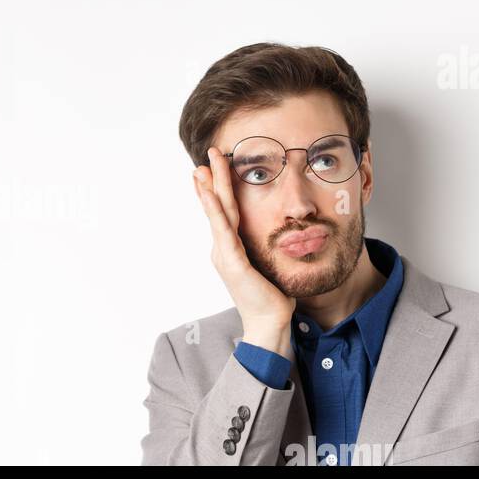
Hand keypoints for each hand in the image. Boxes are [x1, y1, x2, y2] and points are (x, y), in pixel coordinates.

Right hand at [193, 147, 296, 360]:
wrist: (270, 323)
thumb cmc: (272, 297)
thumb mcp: (267, 264)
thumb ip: (263, 248)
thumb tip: (275, 234)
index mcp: (230, 249)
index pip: (223, 213)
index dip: (215, 191)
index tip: (209, 170)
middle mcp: (223, 250)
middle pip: (217, 208)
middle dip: (211, 180)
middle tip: (206, 156)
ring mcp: (225, 256)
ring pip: (217, 215)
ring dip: (210, 188)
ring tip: (203, 168)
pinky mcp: (233, 263)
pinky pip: (223, 231)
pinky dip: (215, 210)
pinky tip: (210, 195)